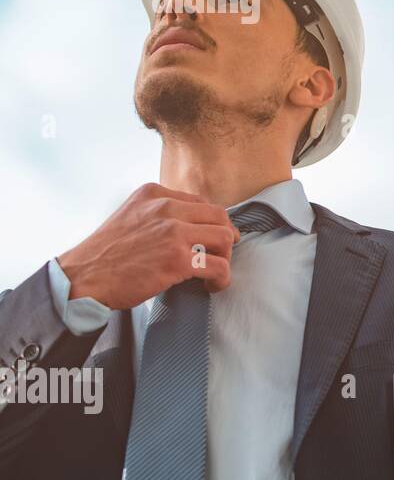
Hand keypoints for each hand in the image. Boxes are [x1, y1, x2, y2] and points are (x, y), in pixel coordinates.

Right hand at [57, 183, 241, 308]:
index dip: (211, 224)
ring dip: (225, 258)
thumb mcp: (130, 216)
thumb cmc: (105, 254)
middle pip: (219, 217)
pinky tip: (210, 286)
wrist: (82, 278)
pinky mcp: (177, 260)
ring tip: (213, 272)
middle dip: (224, 238)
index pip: (202, 203)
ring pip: (225, 238)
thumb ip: (158, 213)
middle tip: (218, 256)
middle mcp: (165, 208)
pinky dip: (222, 278)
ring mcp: (173, 232)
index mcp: (154, 194)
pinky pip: (219, 266)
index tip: (209, 239)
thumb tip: (191, 224)